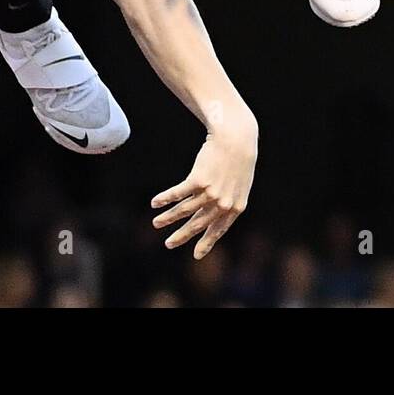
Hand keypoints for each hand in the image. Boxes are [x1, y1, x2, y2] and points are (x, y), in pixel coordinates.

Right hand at [151, 118, 257, 258]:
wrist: (236, 139)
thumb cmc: (238, 160)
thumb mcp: (239, 184)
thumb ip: (227, 200)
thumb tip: (214, 213)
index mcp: (236, 207)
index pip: (218, 230)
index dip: (207, 242)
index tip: (196, 255)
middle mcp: (223, 204)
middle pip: (198, 224)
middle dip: (182, 235)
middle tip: (169, 244)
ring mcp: (211, 193)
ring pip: (184, 210)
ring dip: (168, 217)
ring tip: (156, 223)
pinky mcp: (199, 180)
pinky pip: (178, 193)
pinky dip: (165, 198)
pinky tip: (155, 202)